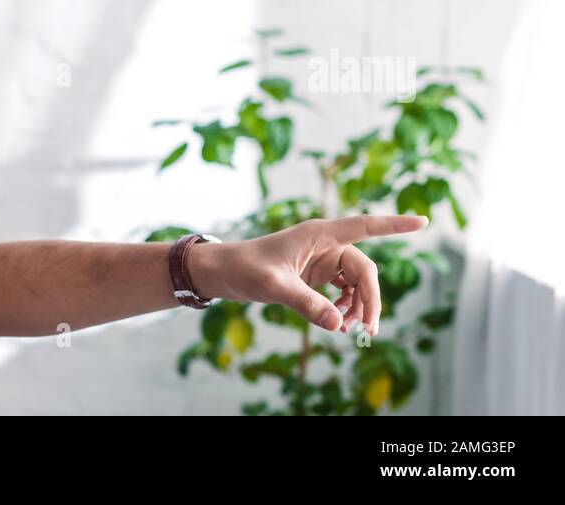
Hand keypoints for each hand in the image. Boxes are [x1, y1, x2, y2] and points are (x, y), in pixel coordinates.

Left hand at [193, 215, 429, 335]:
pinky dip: (345, 307)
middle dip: (370, 299)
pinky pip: (343, 290)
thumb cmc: (244, 268)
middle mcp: (325, 244)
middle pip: (364, 270)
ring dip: (358, 306)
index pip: (365, 226)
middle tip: (368, 331)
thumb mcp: (275, 287)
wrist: (222, 272)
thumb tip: (339, 325)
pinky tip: (338, 322)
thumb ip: (307, 305)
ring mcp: (322, 260)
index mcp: (319, 234)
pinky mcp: (316, 274)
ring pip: (356, 283)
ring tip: (349, 330)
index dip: (395, 225)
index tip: (423, 222)